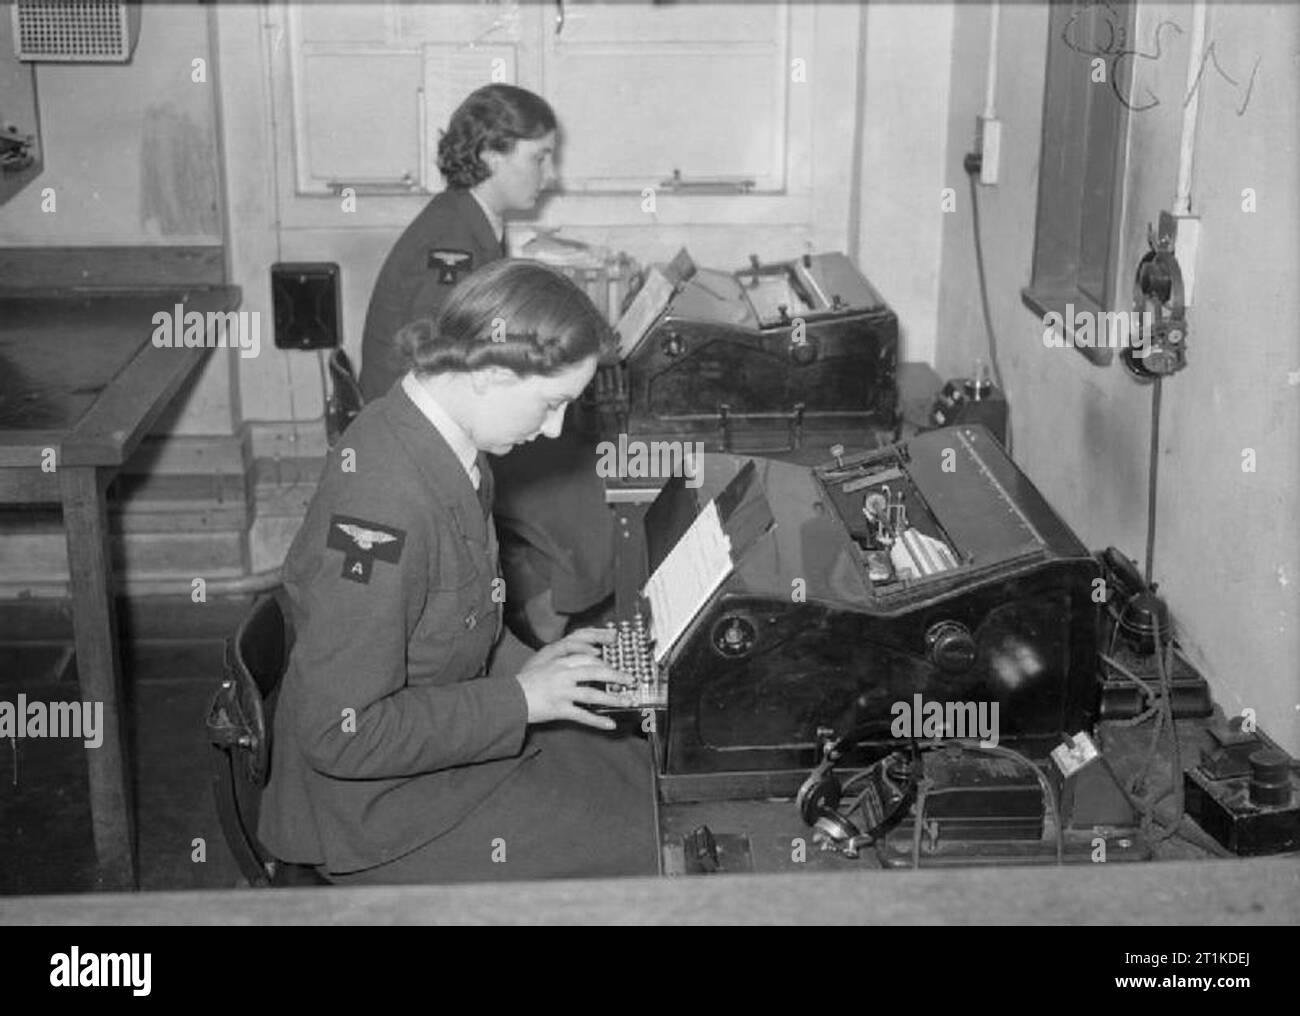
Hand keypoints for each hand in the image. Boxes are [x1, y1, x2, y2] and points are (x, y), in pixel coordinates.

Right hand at [514, 627, 632, 730]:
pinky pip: (582, 716)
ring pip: (592, 694)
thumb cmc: (526, 681)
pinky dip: (597, 721)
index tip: (616, 664)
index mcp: (559, 660)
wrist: (509, 699)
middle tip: (631, 680)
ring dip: (612, 698)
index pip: (588, 657)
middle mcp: (563, 673)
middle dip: (616, 675)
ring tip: (627, 701)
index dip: (605, 660)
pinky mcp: (559, 709)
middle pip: (596, 671)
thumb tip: (589, 661)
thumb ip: (564, 661)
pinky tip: (610, 725)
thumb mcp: (544, 663)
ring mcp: (562, 692)